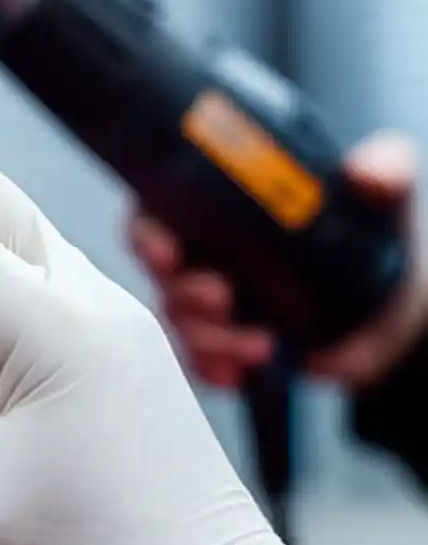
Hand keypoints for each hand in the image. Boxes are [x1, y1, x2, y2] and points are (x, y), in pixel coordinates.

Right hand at [130, 132, 427, 388]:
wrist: (396, 303)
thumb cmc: (376, 232)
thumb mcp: (384, 192)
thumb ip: (385, 170)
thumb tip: (367, 172)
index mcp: (221, 206)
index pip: (157, 213)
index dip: (149, 233)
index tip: (166, 250)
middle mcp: (206, 254)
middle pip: (163, 275)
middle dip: (184, 293)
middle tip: (221, 298)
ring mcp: (214, 306)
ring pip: (181, 323)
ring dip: (208, 338)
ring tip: (257, 345)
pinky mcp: (229, 346)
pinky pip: (202, 363)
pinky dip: (214, 370)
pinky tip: (237, 374)